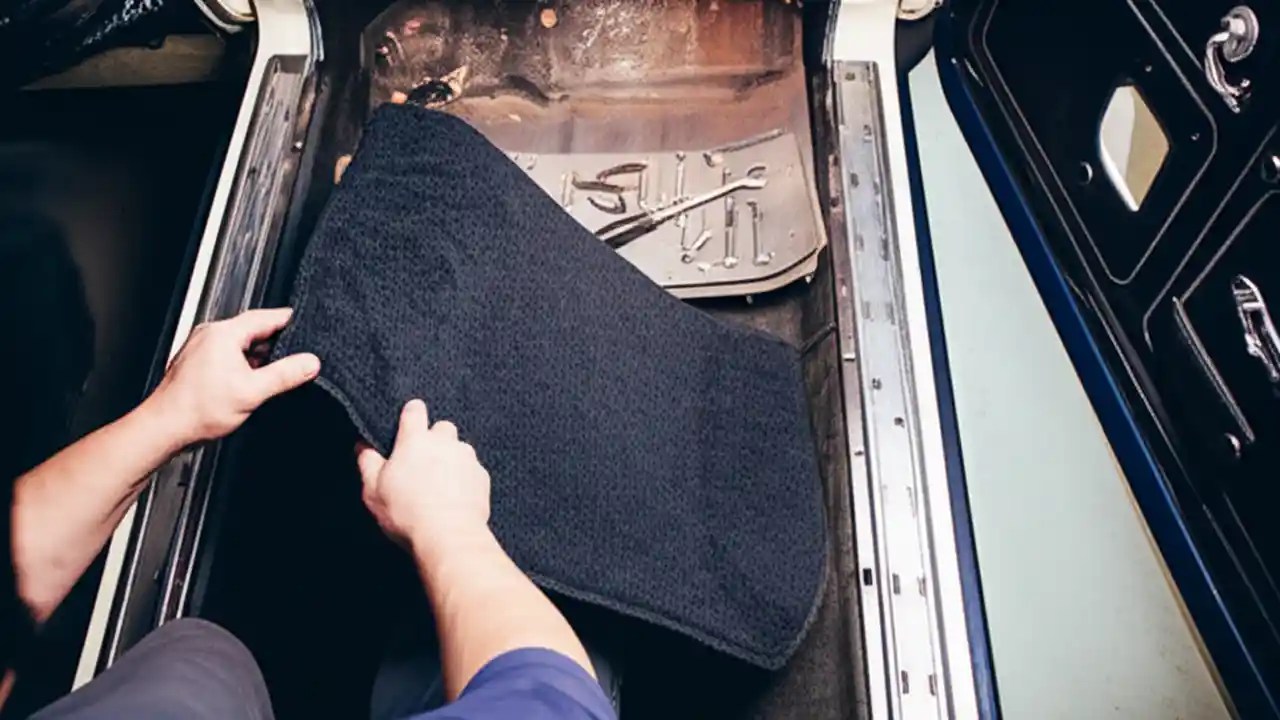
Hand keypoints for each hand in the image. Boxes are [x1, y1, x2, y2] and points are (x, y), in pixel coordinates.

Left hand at [146, 308, 319, 447]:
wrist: (165, 428)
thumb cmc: (197, 410)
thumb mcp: (252, 392)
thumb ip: (285, 375)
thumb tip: (310, 363)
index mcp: (223, 333)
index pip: (266, 316)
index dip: (289, 321)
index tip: (306, 325)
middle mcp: (210, 335)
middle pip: (254, 330)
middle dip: (276, 343)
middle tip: (295, 357)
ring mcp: (202, 348)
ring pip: (241, 344)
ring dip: (258, 357)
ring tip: (269, 376)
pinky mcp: (198, 362)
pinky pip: (228, 355)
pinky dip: (243, 365)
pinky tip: (248, 384)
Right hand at [356, 399, 490, 551]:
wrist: (449, 536)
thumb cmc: (406, 513)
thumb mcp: (373, 490)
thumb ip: (368, 463)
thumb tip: (363, 445)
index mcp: (415, 440)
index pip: (415, 410)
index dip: (411, 413)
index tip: (409, 422)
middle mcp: (445, 442)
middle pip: (442, 427)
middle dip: (434, 439)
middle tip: (423, 462)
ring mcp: (467, 458)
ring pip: (460, 447)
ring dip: (451, 458)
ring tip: (440, 483)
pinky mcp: (482, 477)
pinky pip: (473, 469)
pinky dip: (465, 477)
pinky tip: (456, 496)